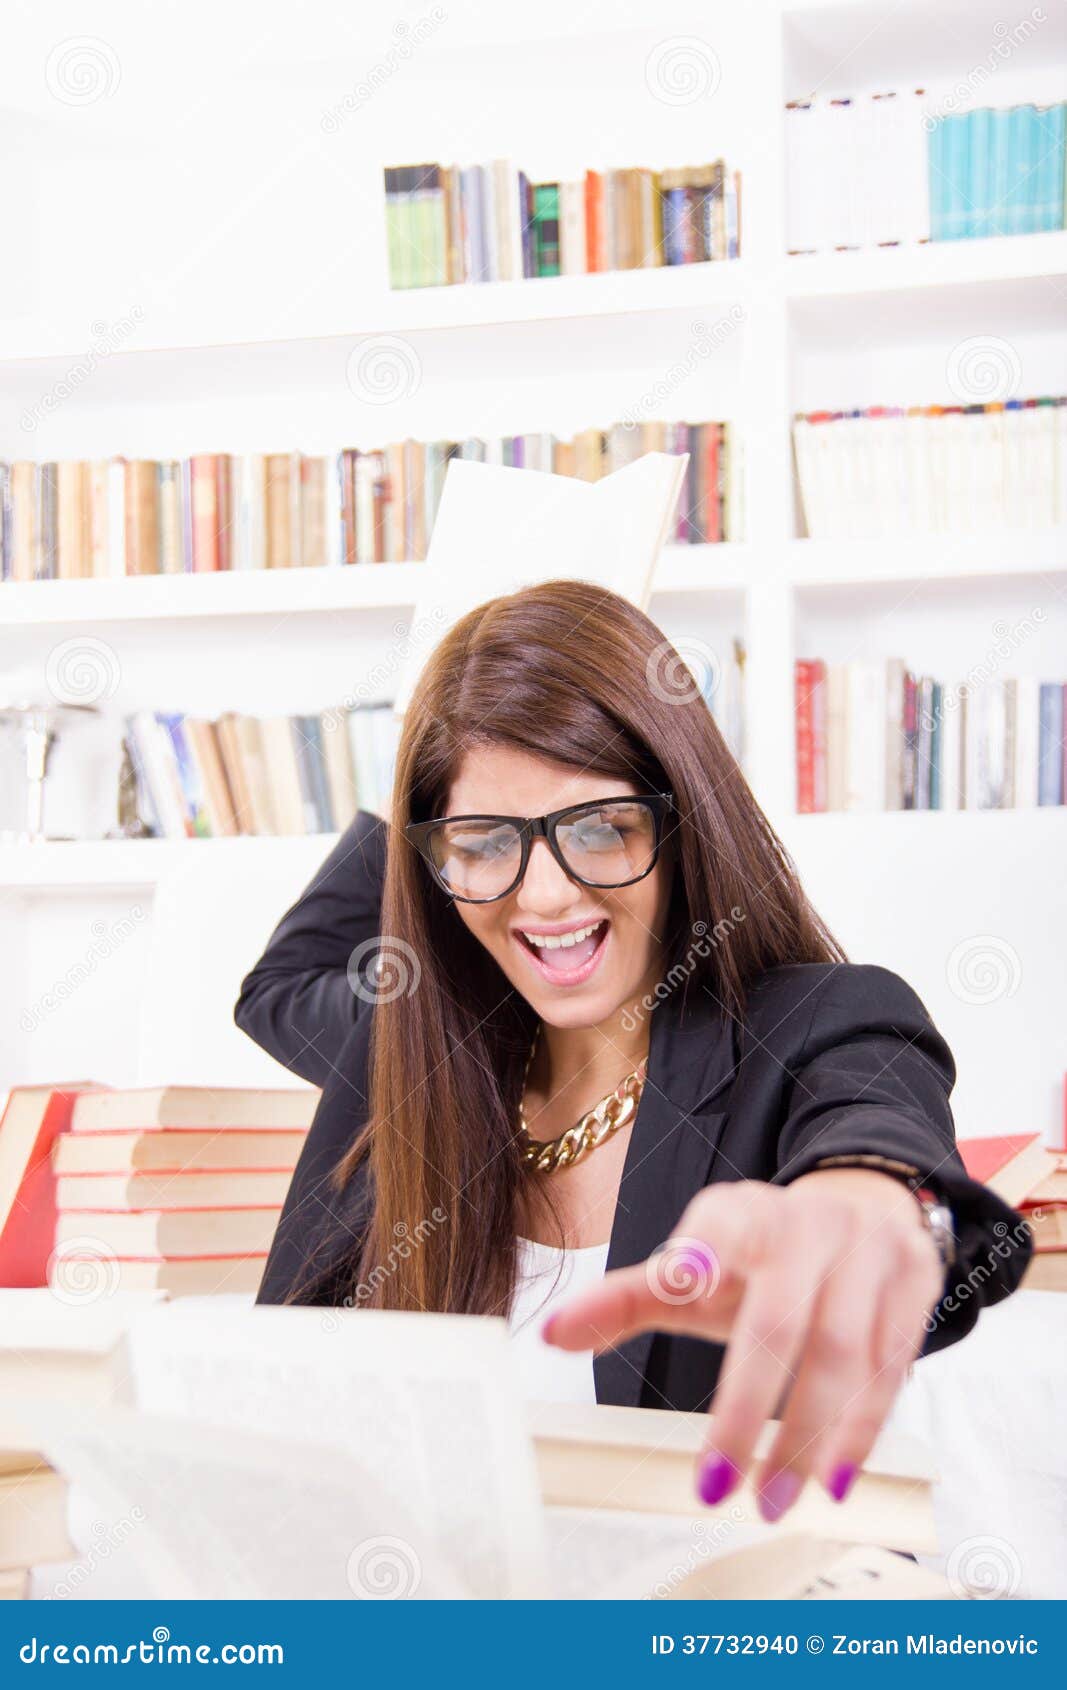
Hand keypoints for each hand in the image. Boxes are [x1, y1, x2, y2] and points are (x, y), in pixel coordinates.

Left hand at [542, 1170, 943, 1520]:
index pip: (717, 1229)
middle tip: (720, 1486)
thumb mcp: (696, 1267)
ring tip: (776, 1498)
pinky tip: (835, 1475)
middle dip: (747, 1409)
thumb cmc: (760, 1254)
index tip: (683, 1280)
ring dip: (810, 1435)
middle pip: (779, 1320)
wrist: (860, 1204)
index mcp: (740, 1214)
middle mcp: (807, 1225)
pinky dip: (863, 1427)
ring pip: (845, 1350)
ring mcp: (868, 1250)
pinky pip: (894, 1364)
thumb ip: (626, 1300)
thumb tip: (548, 1335)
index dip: (701, 1252)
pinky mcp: (916, 1280)